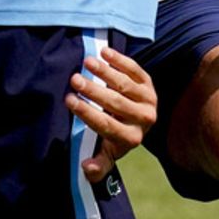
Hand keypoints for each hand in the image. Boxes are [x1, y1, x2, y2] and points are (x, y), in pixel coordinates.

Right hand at [65, 46, 157, 182]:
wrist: (138, 121)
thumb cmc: (114, 137)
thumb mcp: (107, 153)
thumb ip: (98, 165)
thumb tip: (86, 166)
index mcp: (131, 138)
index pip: (106, 125)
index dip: (87, 112)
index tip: (68, 100)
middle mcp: (144, 119)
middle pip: (115, 102)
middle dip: (93, 90)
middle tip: (74, 79)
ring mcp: (149, 100)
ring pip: (125, 84)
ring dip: (105, 72)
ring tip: (87, 62)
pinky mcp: (149, 83)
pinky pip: (134, 69)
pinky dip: (119, 60)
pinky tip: (104, 52)